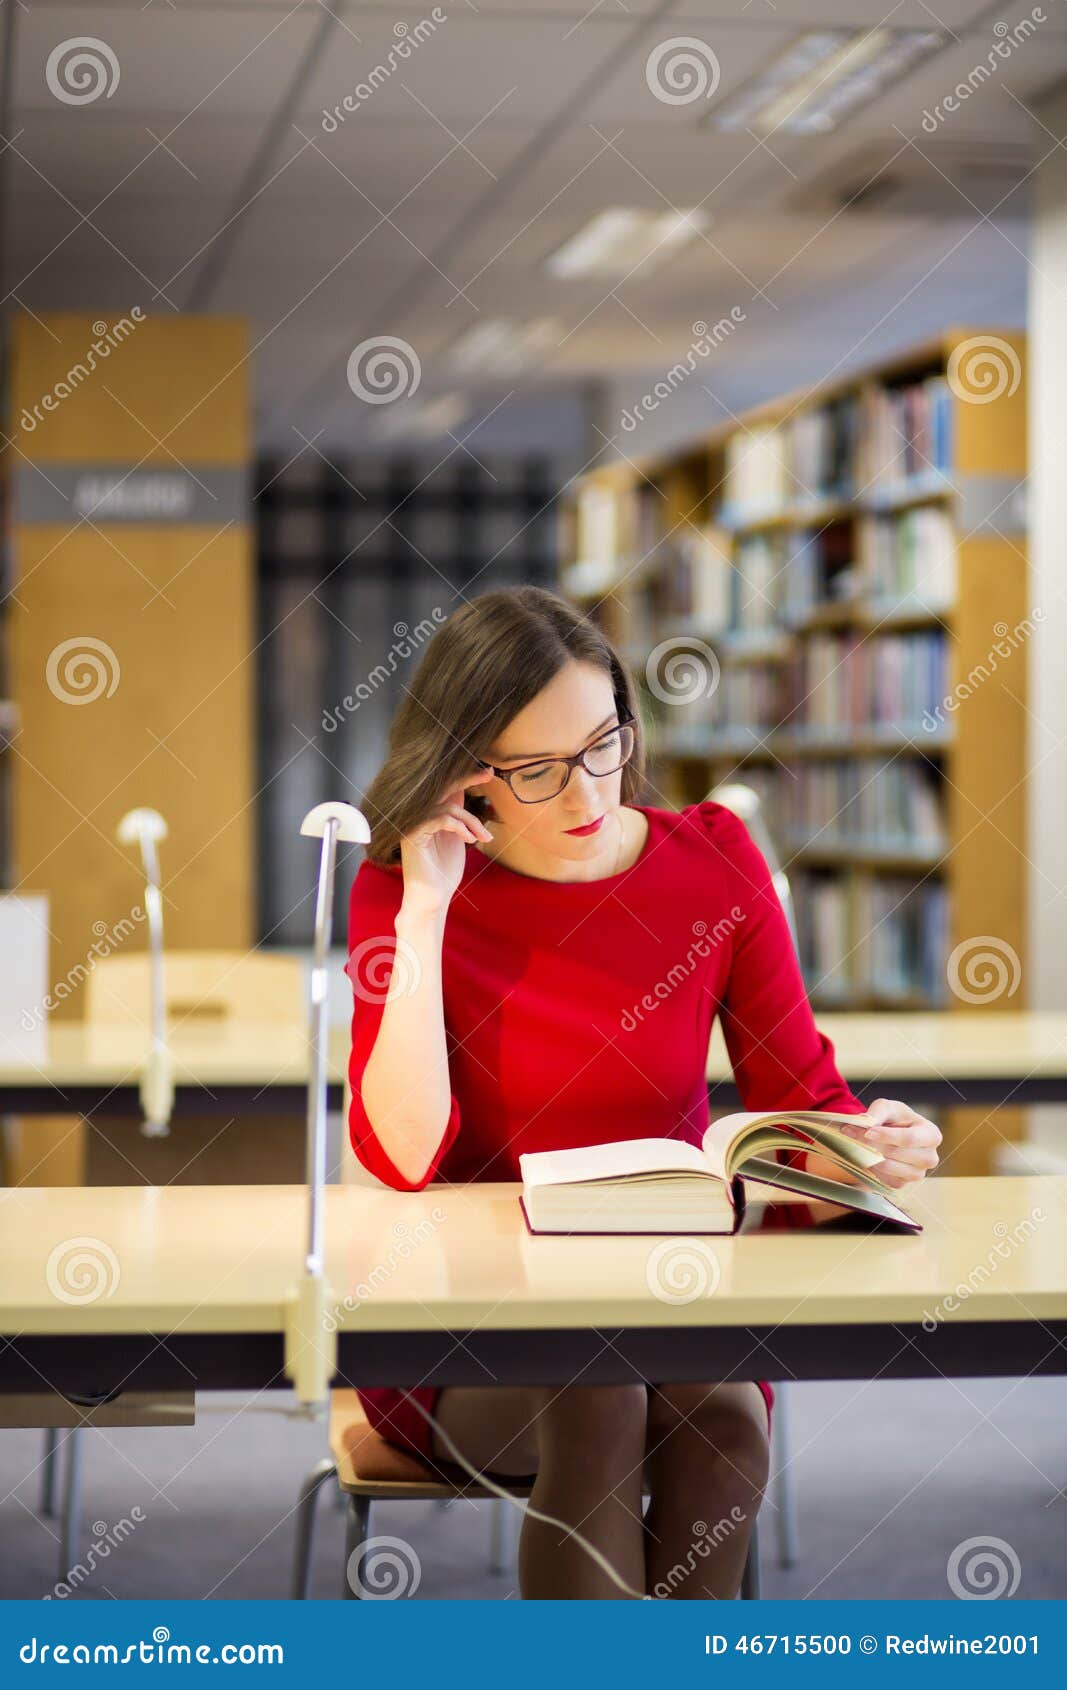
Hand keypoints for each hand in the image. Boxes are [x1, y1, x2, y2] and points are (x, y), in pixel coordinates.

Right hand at [398, 766, 494, 912]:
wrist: (432, 898)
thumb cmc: (444, 872)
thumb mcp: (457, 837)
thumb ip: (459, 816)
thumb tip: (466, 789)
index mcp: (427, 815)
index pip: (445, 789)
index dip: (465, 777)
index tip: (488, 772)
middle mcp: (416, 816)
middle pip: (442, 788)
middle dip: (467, 778)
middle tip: (488, 774)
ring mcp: (413, 824)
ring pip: (447, 806)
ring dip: (471, 820)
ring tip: (483, 837)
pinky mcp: (413, 834)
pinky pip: (441, 818)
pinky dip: (460, 826)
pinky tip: (470, 839)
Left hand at [854, 1097, 941, 1188]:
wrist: (893, 1135)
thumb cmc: (895, 1119)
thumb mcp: (889, 1107)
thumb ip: (879, 1111)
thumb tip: (867, 1122)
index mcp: (932, 1135)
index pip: (909, 1138)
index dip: (887, 1135)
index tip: (868, 1131)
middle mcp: (929, 1158)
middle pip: (897, 1153)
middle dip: (872, 1143)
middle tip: (850, 1132)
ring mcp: (918, 1174)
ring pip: (888, 1167)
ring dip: (868, 1154)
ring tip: (855, 1141)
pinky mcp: (903, 1184)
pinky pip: (883, 1178)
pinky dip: (871, 1167)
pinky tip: (866, 1155)